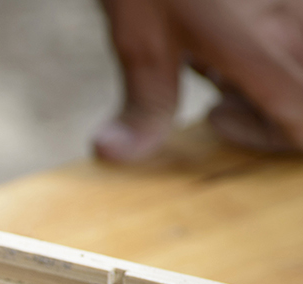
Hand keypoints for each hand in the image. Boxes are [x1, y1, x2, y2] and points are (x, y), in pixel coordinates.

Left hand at [96, 0, 302, 160]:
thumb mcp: (140, 36)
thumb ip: (144, 102)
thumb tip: (113, 155)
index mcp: (266, 53)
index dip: (268, 140)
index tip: (216, 115)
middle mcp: (301, 24)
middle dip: (277, 102)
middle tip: (219, 87)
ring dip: (283, 63)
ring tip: (227, 49)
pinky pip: (298, 21)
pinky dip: (285, 28)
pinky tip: (248, 13)